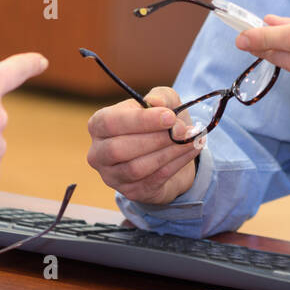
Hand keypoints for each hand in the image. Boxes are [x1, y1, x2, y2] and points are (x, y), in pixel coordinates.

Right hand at [87, 87, 204, 204]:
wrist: (170, 153)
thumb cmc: (159, 124)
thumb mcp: (163, 103)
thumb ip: (160, 98)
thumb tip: (155, 102)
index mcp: (99, 125)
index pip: (111, 123)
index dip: (140, 120)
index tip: (169, 116)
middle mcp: (98, 153)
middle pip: (119, 149)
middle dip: (155, 139)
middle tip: (182, 130)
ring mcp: (112, 176)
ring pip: (136, 168)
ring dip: (168, 152)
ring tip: (190, 140)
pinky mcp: (132, 192)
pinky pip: (153, 180)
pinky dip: (176, 164)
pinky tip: (191, 151)